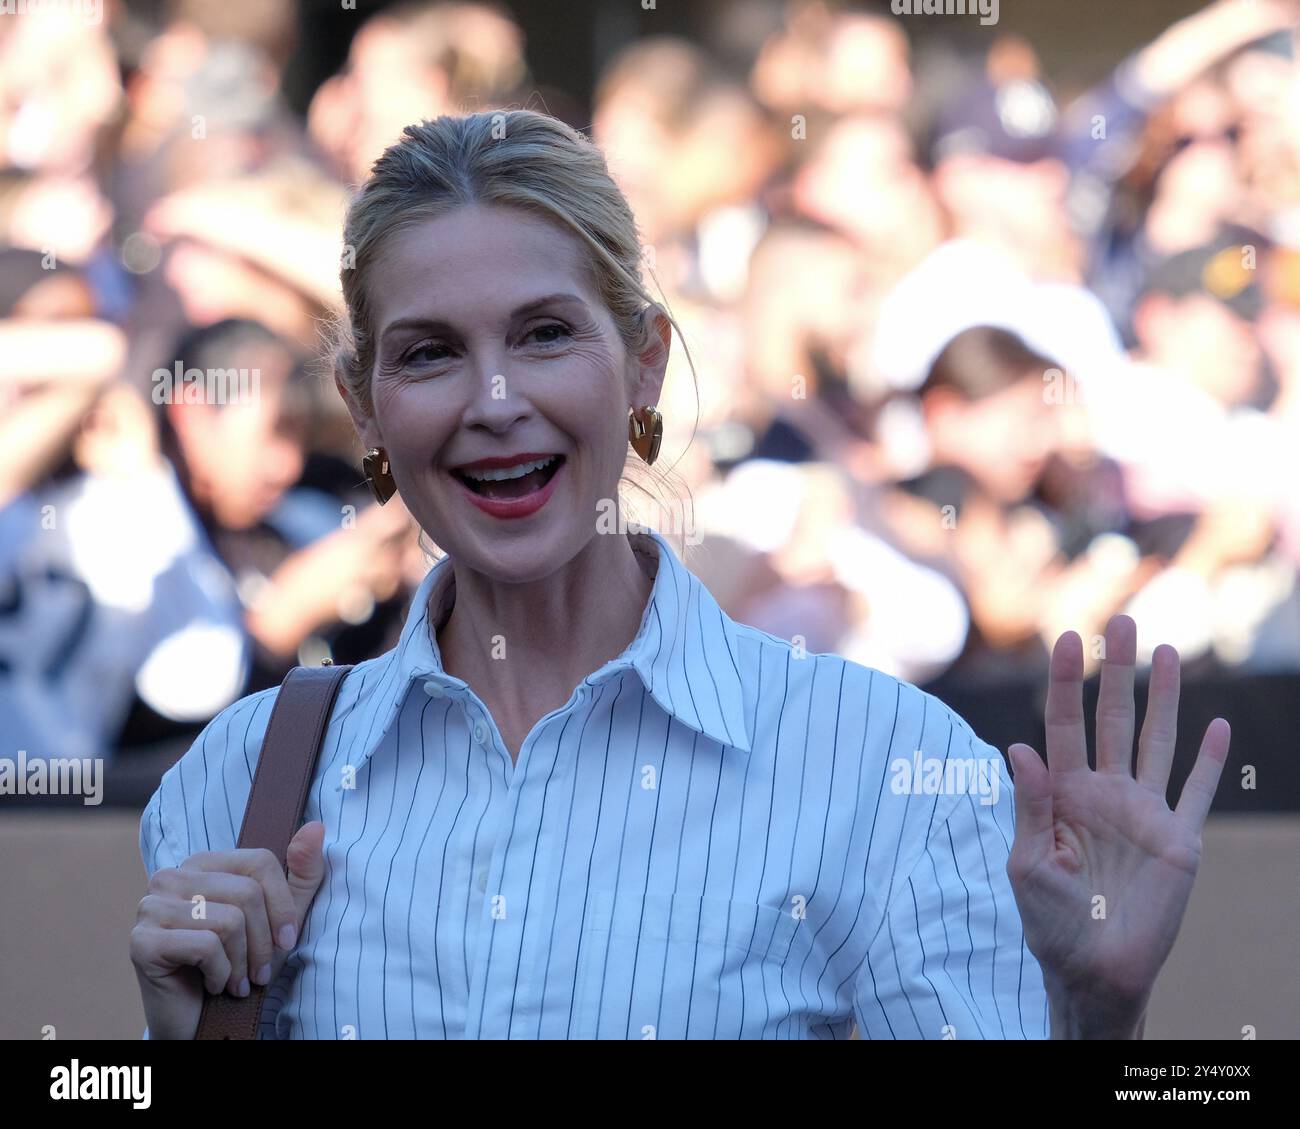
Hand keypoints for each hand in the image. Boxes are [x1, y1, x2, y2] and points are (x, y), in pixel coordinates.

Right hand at [130, 822, 326, 1038]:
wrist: (201, 1021)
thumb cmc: (242, 964)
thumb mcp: (282, 917)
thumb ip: (301, 872)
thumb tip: (316, 826)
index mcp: (202, 863)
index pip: (260, 861)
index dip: (282, 904)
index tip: (286, 939)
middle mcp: (170, 877)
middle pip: (246, 893)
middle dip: (263, 941)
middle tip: (260, 972)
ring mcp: (150, 907)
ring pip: (228, 921)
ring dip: (243, 962)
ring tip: (239, 980)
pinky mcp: (142, 941)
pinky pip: (205, 946)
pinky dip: (221, 973)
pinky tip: (214, 984)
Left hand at [1006, 615, 1229, 1037]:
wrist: (1094, 971)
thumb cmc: (1049, 921)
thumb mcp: (1028, 863)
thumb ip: (1030, 805)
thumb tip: (1018, 746)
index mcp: (1062, 793)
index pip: (1063, 723)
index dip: (1065, 682)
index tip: (1065, 637)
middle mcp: (1104, 792)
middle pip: (1113, 718)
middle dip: (1116, 670)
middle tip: (1121, 621)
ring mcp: (1143, 812)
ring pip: (1156, 741)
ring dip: (1164, 697)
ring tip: (1167, 651)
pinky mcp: (1178, 841)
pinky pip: (1196, 793)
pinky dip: (1209, 762)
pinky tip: (1217, 726)